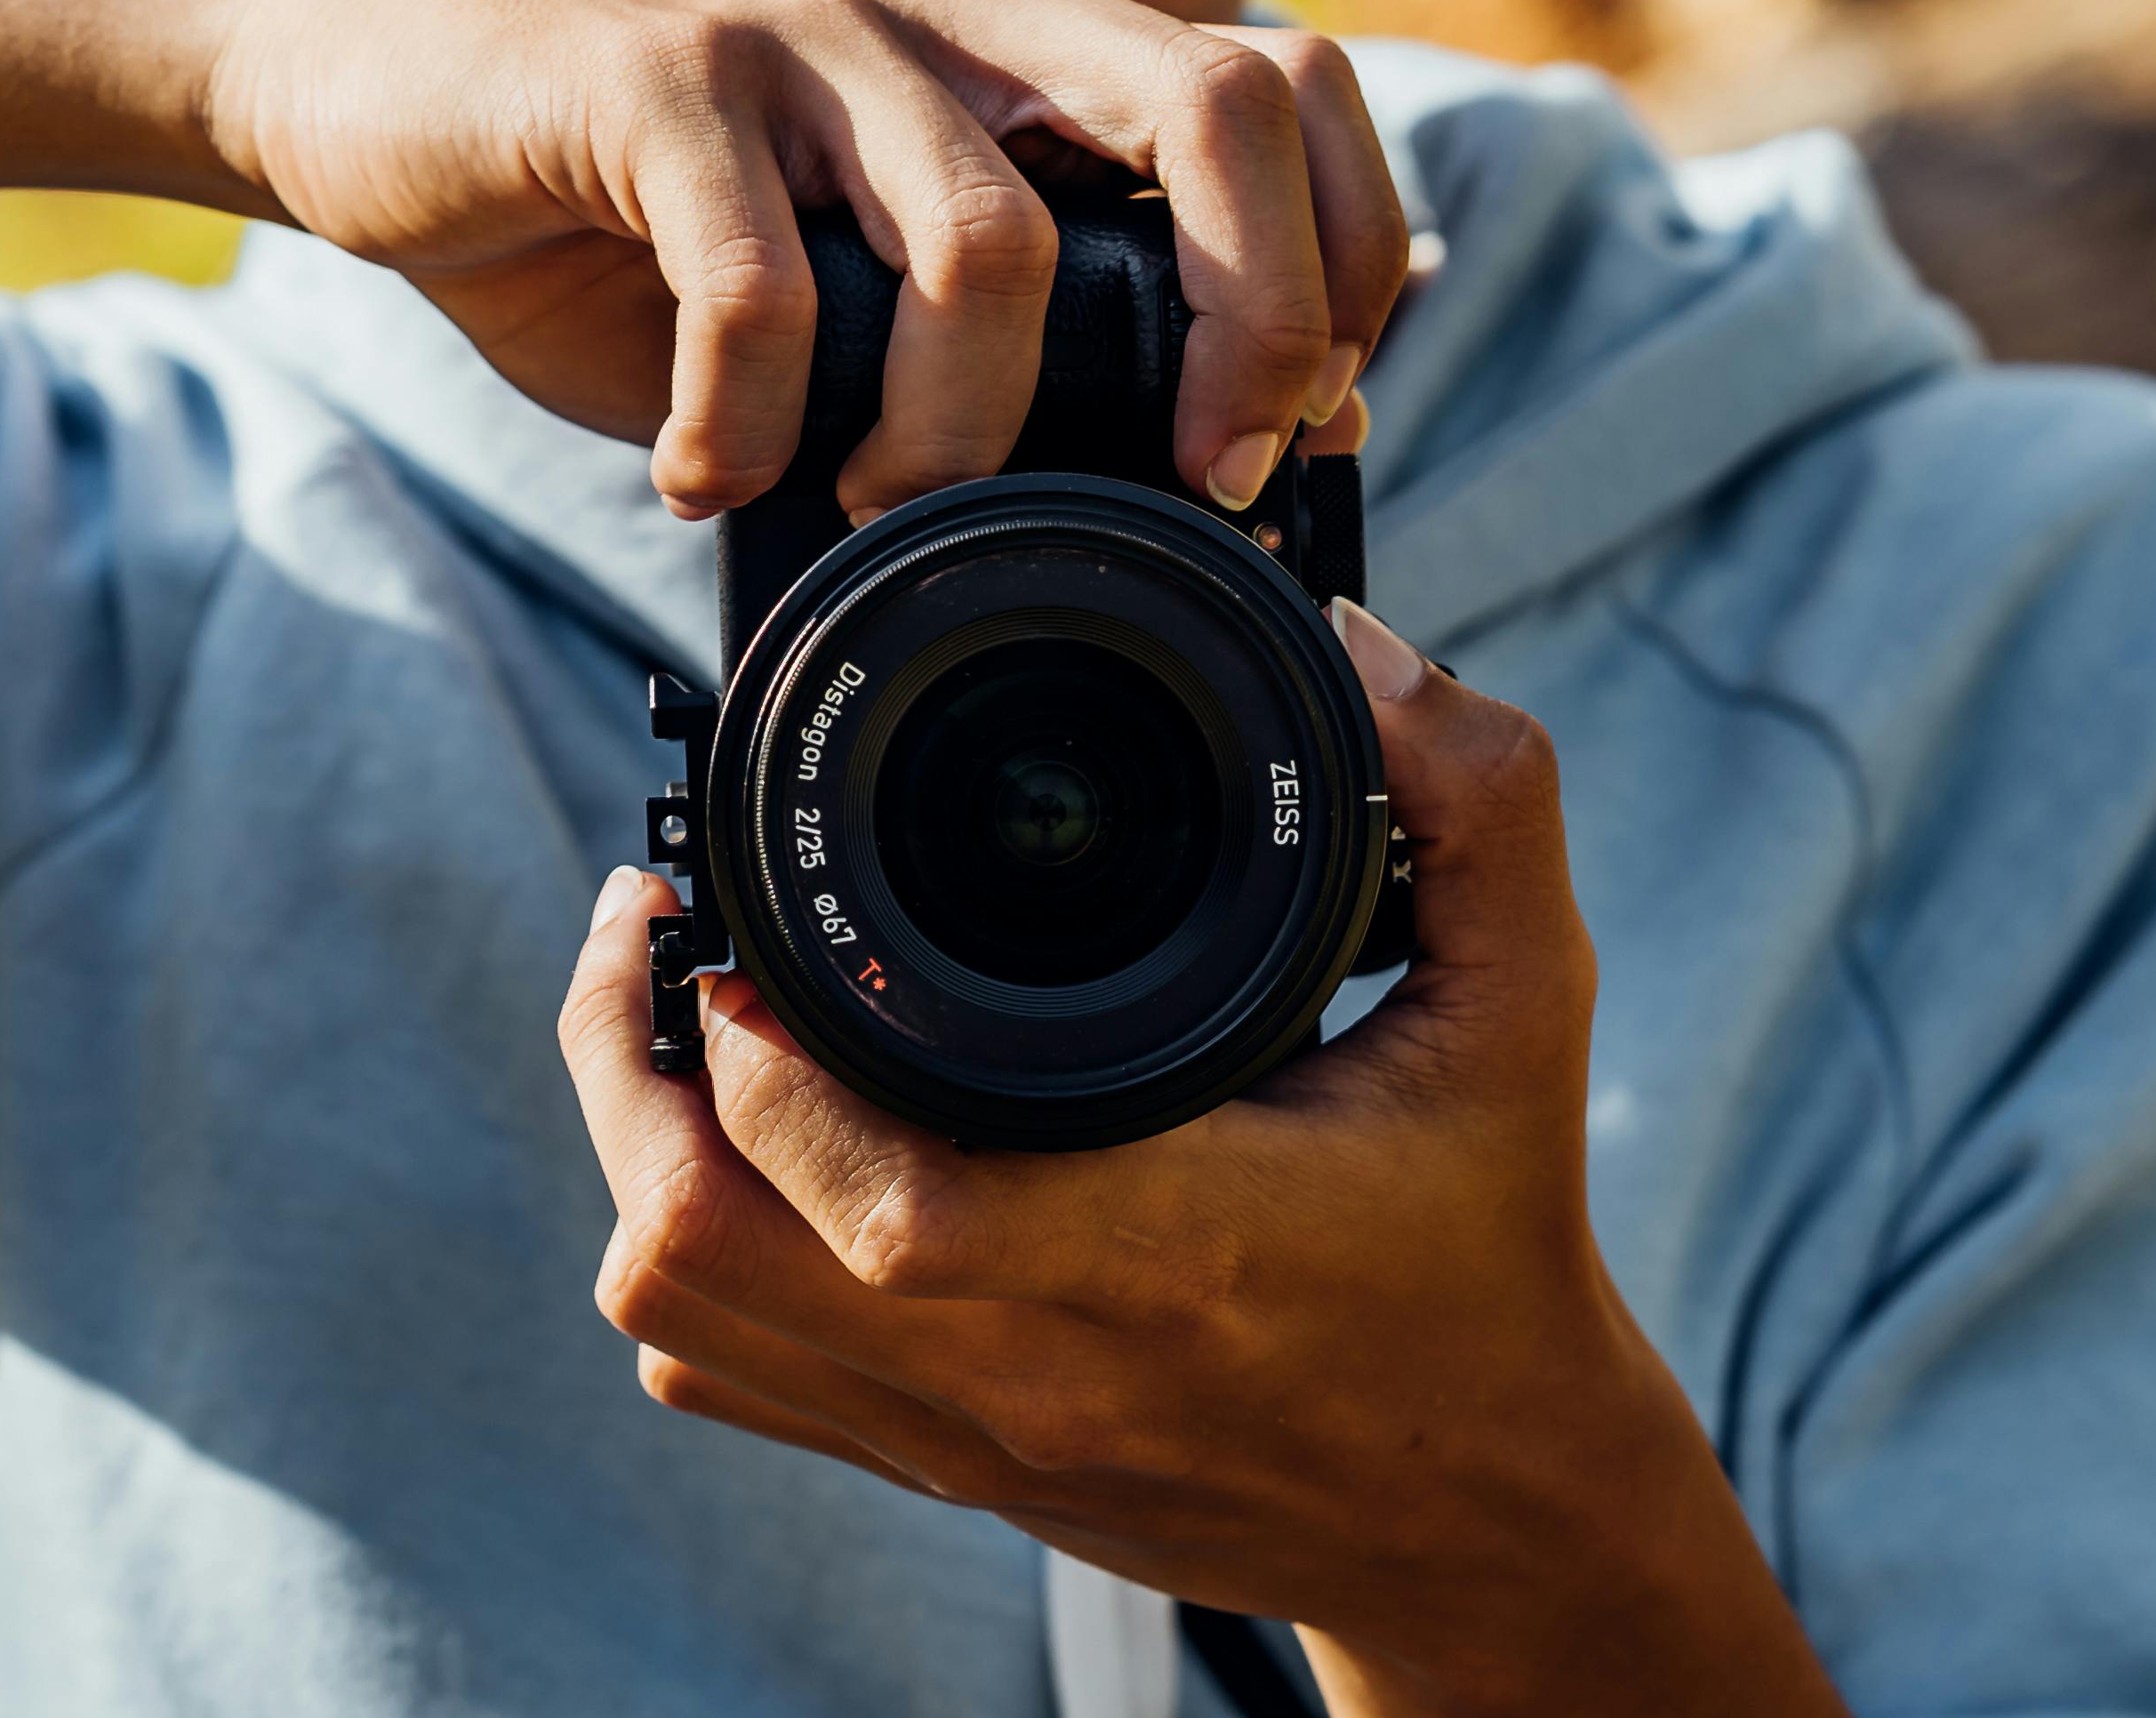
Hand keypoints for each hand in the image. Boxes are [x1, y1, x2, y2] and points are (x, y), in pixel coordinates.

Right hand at [204, 0, 1404, 519]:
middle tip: (1180, 483)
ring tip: (871, 506)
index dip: (1340, 269)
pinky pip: (758, 286)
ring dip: (956, 438)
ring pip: (992, 240)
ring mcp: (808, 34)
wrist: (389, 95)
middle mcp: (952, 6)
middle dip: (1249, 332)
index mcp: (1035, 38)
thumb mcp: (877, 276)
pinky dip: (743, 426)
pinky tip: (698, 475)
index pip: (1290, 94)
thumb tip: (1245, 459)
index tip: (1270, 438)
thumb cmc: (652, 220)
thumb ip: (1040, 334)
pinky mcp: (654, 80)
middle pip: (1220, 113)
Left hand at [558, 603, 1847, 1716]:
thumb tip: (1361, 644)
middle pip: (710, 1254)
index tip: (731, 915)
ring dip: (640, 1157)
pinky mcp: (951, 1469)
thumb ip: (1479, 807)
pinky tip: (731, 1152)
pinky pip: (737, 1382)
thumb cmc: (1492, 1246)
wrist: (1487, 1512)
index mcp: (1168, 1246)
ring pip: (692, 1321)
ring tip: (663, 1013)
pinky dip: (690, 1263)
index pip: (886, 1194)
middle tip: (650, 918)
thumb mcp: (1525, 1008)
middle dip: (630, 1068)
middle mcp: (1038, 1361)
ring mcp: (975, 1431)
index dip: (761, 1054)